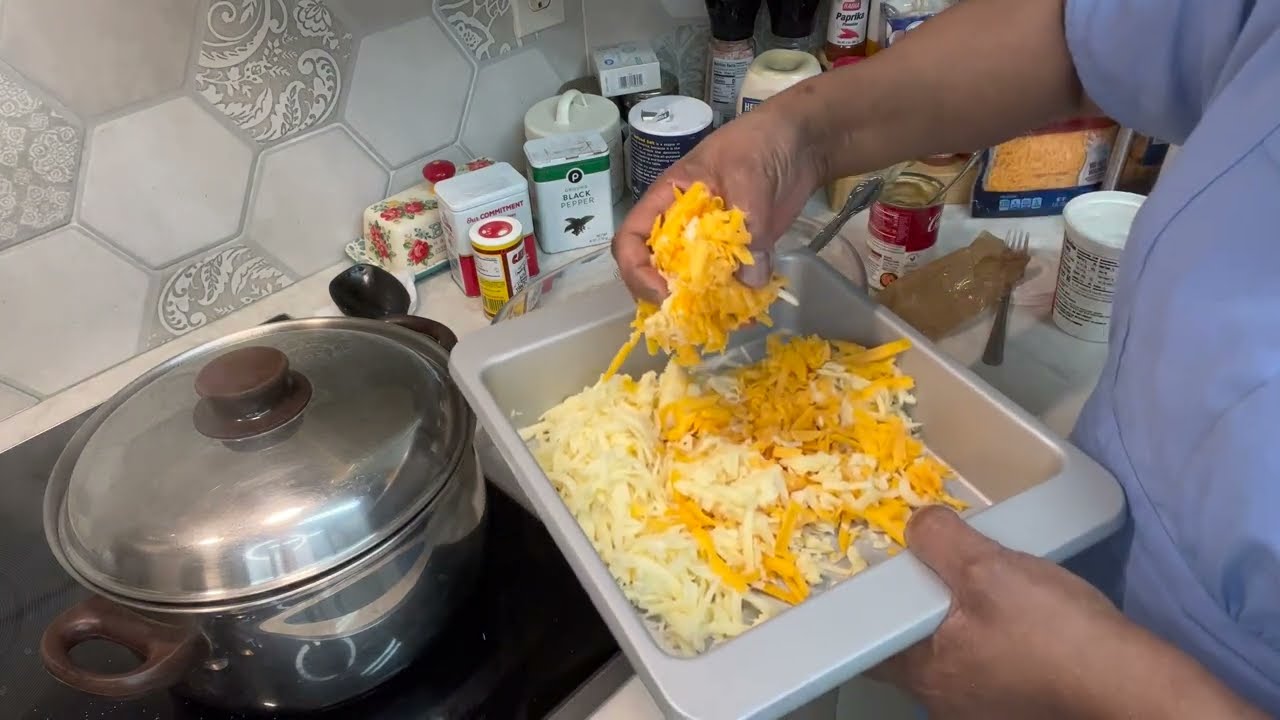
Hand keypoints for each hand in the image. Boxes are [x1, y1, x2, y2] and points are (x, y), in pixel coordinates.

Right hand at [611, 103, 824, 303]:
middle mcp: (681, 226)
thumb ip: (747, 224)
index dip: (636, 270)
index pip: (631, 239)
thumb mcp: (748, 175)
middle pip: (655, 270)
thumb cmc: (761, 142)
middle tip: (690, 317)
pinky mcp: (738, 253)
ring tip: (722, 321)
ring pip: (691, 283)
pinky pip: (727, 283)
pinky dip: (734, 301)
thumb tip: (750, 279)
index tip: (663, 291)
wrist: (801, 141)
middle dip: (667, 297)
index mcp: (667, 200)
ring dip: (702, 306)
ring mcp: (710, 242)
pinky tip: (749, 312)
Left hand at [871, 506, 1135, 718]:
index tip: (887, 580)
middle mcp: (945, 702)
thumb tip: (915, 525)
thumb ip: (941, 542)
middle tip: (940, 577)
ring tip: (983, 593)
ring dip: (963, 631)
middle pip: (914, 651)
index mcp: (925, 675)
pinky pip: (991, 673)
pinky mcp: (1020, 710)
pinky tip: (1020, 625)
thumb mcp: (987, 568)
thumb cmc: (1053, 631)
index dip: (877, 609)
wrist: (1129, 681)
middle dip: (924, 615)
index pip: (874, 643)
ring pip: (955, 661)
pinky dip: (997, 647)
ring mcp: (984, 711)